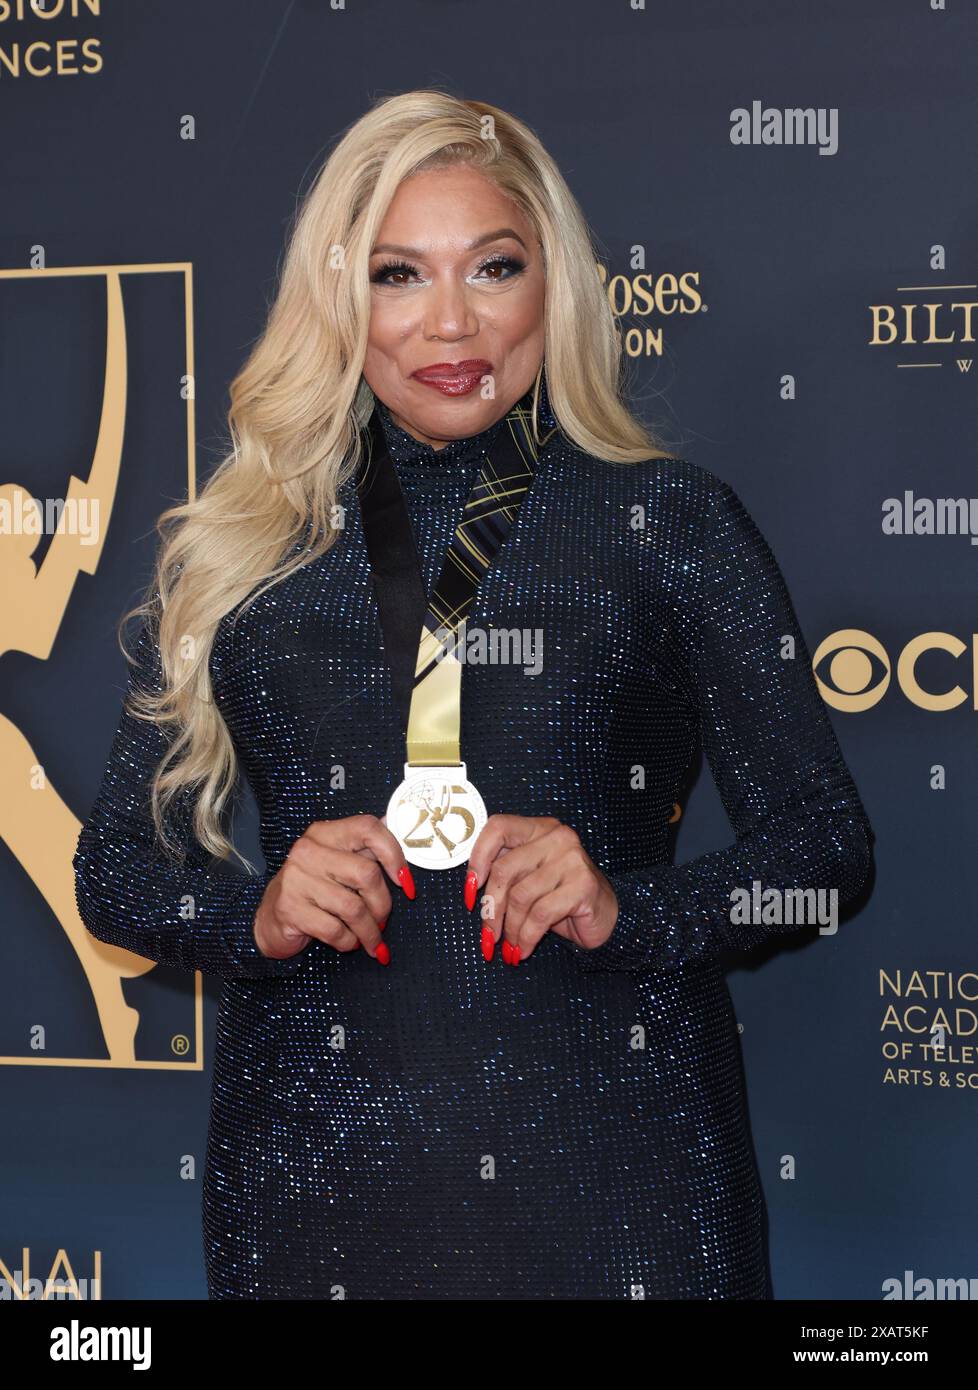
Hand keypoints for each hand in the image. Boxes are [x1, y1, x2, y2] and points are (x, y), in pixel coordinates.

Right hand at [253, 814, 414, 964]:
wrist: (268, 918)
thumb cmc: (313, 889)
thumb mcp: (337, 862)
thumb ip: (365, 847)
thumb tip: (397, 825)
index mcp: (326, 833)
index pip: (368, 828)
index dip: (394, 854)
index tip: (405, 882)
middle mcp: (309, 850)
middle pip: (367, 874)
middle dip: (383, 905)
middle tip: (383, 919)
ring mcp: (297, 879)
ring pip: (353, 908)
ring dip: (369, 931)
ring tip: (372, 940)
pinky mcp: (290, 909)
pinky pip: (335, 930)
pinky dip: (349, 941)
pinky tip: (349, 942)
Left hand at [464, 814, 619, 963]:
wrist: (606, 917)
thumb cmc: (559, 898)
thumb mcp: (529, 879)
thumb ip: (505, 872)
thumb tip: (469, 889)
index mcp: (538, 828)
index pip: (498, 827)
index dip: (478, 857)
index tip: (470, 890)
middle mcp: (556, 837)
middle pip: (504, 869)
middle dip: (492, 908)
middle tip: (488, 935)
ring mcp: (572, 859)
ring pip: (520, 896)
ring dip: (510, 928)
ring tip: (509, 946)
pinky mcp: (583, 885)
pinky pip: (540, 915)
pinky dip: (526, 937)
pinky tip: (523, 949)